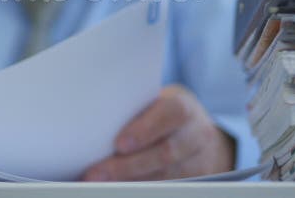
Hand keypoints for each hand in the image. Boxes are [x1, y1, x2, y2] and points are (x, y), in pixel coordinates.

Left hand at [82, 84, 234, 180]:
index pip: (169, 114)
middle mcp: (196, 133)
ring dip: (131, 182)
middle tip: (96, 174)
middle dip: (127, 166)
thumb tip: (93, 130)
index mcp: (183, 107)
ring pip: (166, 176)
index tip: (118, 144)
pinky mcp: (197, 180)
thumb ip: (133, 113)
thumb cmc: (160, 114)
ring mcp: (200, 159)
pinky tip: (120, 190)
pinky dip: (141, 189)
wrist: (194, 131)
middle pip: (165, 153)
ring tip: (102, 185)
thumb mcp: (152, 104)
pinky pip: (168, 188)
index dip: (144, 130)